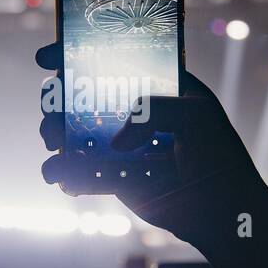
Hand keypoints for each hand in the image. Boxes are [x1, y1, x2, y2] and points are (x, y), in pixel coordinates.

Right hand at [35, 42, 267, 244]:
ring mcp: (121, 146)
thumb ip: (155, 111)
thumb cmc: (218, 157)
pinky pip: (80, 173)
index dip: (74, 53)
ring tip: (53, 140)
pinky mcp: (115, 178)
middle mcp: (133, 112)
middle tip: (51, 108)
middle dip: (57, 99)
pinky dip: (63, 173)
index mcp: (155, 85)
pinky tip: (57, 173)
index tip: (45, 56)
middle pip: (81, 96)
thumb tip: (117, 142)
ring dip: (54, 133)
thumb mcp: (196, 117)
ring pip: (74, 134)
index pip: (111, 60)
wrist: (223, 213)